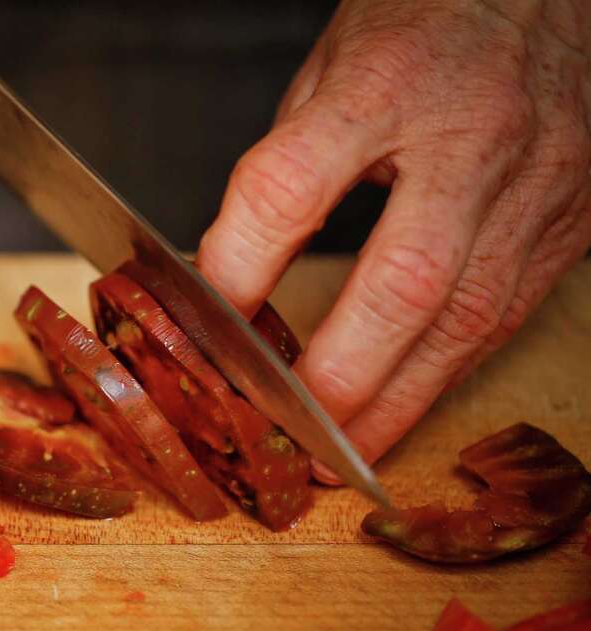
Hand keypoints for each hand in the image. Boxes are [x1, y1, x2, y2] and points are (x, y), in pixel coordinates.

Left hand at [197, 0, 590, 479]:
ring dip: (396, 403)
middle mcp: (470, 143)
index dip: (241, 263)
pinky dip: (445, 373)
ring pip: (466, 320)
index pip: (293, 186)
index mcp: (387, 85)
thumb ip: (285, 165)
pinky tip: (402, 411)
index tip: (206, 320)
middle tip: (287, 432)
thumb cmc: (428, 22)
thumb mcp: (331, 67)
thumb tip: (231, 268)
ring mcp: (533, 190)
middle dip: (340, 374)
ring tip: (339, 456)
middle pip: (404, 281)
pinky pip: (504, 316)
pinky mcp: (565, 226)